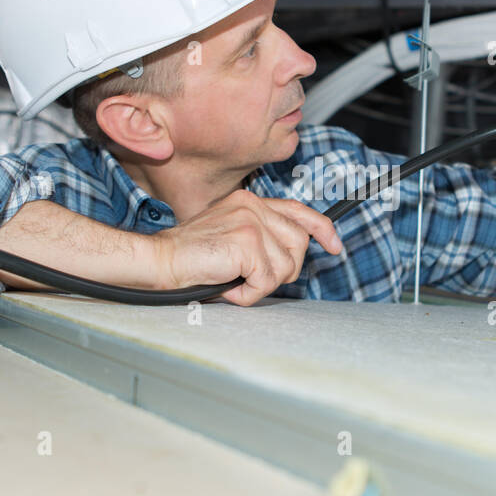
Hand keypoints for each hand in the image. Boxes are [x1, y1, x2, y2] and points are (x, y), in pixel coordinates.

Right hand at [152, 189, 342, 305]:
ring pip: (286, 266)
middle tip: (251, 279)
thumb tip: (293, 255)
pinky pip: (267, 282)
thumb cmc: (191, 257)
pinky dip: (248, 294)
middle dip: (283, 270)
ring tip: (234, 281)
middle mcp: (252, 205)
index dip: (322, 228)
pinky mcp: (247, 243)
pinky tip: (227, 287)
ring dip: (262, 284)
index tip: (335, 245)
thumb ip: (260, 236)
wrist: (161, 261)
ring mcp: (251, 222)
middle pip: (299, 244)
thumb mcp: (231, 238)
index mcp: (249, 201)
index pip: (298, 210)